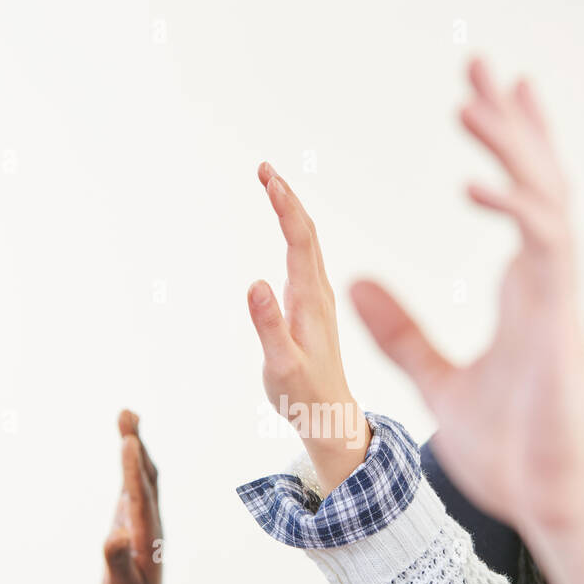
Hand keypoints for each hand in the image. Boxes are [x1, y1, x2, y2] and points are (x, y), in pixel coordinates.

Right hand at [101, 410, 170, 583]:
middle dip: (136, 444)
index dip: (133, 468)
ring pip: (142, 476)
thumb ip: (118, 561)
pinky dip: (130, 461)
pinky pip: (135, 484)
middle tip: (127, 412)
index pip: (140, 495)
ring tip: (127, 415)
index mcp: (146, 535)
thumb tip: (116, 535)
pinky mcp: (134, 520)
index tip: (128, 440)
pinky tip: (126, 446)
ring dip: (135, 446)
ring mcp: (142, 518)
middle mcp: (148, 521)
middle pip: (145, 475)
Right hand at [246, 162, 371, 491]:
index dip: (284, 206)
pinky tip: (285, 228)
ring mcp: (316, 298)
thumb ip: (268, 326)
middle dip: (286, 197)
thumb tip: (255, 283)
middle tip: (264, 167)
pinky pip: (304, 258)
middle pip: (306, 233)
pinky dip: (292, 233)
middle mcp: (318, 292)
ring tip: (271, 185)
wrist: (329, 416)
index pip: (299, 240)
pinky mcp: (311, 307)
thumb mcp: (281, 365)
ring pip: (307, 243)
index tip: (268, 176)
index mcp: (310, 300)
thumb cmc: (303, 395)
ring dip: (290, 211)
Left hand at [350, 58, 583, 532]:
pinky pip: (543, 246)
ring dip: (511, 142)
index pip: (518, 203)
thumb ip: (400, 330)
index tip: (484, 104)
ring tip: (478, 89)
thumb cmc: (513, 452)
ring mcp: (557, 298)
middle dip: (511, 122)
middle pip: (534, 183)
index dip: (504, 152)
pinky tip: (473, 181)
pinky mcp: (560, 321)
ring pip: (543, 196)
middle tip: (482, 64)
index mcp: (525, 294)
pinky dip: (513, 208)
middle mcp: (546, 285)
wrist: (548, 503)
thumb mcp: (437, 380)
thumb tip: (354, 284)